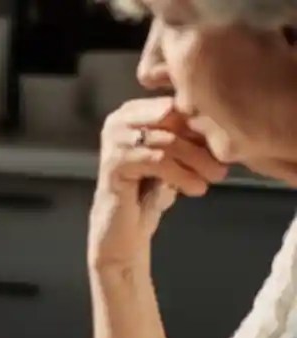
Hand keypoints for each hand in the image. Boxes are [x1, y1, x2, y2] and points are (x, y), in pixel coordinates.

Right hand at [89, 97, 229, 269]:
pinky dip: (181, 175)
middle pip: (173, 117)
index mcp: (133, 111)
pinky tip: (196, 189)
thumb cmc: (150, 193)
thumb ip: (189, 136)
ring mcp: (113, 142)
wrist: (122, 232)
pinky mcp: (113, 164)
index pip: (176, 102)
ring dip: (197, 160)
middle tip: (223, 165)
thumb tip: (227, 120)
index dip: (202, 121)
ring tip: (215, 177)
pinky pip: (157, 161)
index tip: (225, 143)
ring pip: (168, 140)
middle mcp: (118, 121)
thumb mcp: (174, 158)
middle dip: (202, 141)